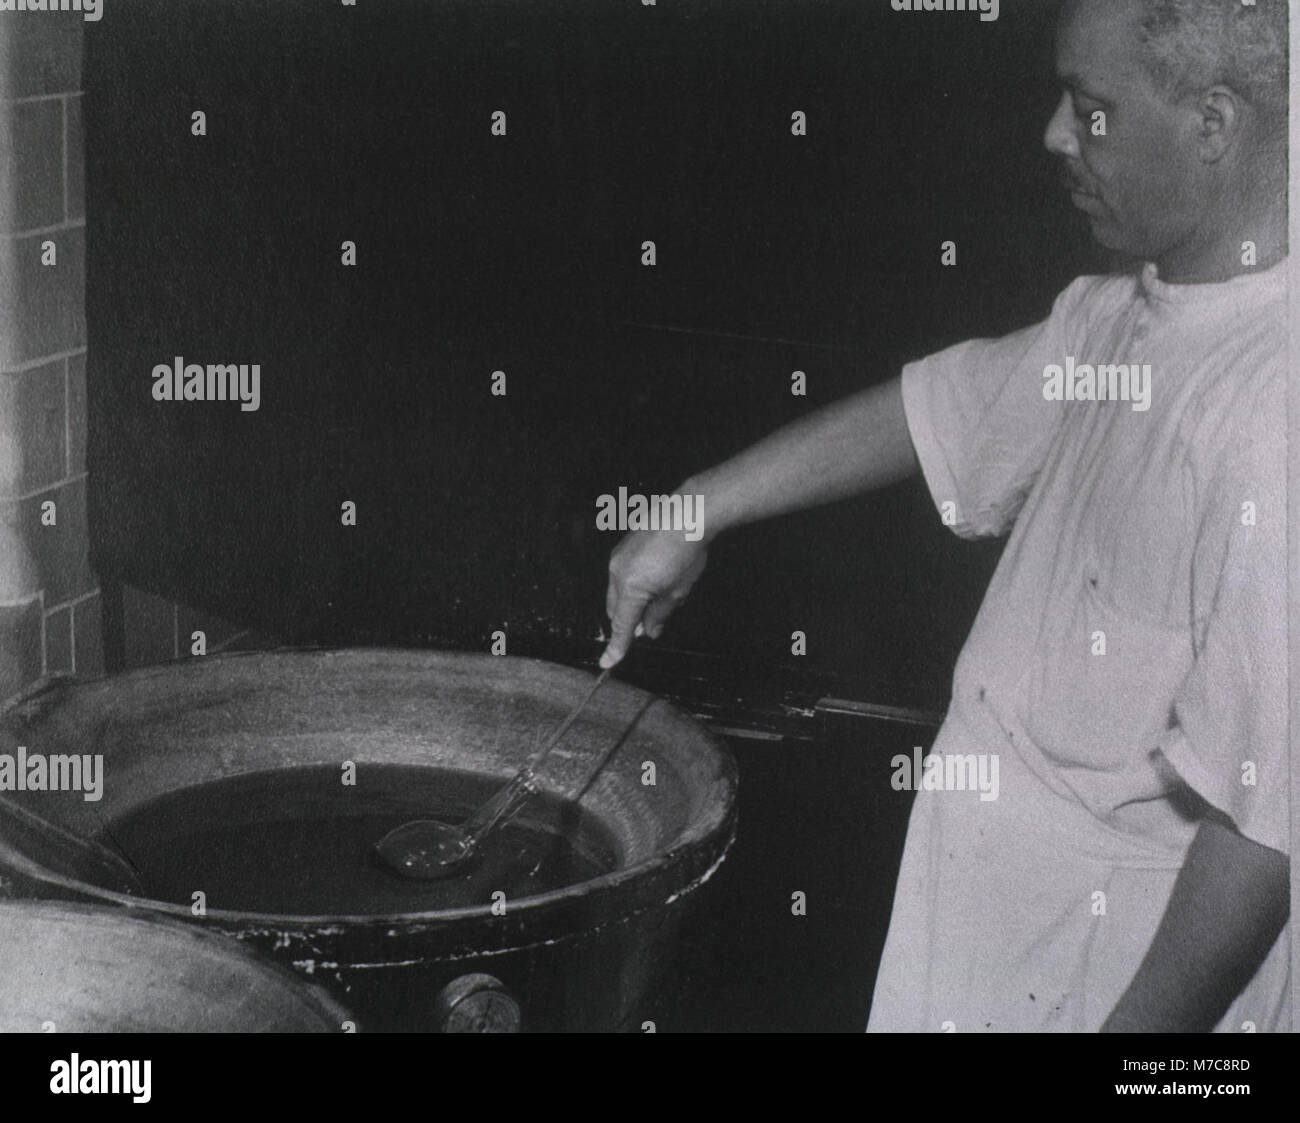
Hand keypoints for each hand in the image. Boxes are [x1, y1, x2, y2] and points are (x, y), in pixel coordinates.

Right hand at [600, 528, 707, 667]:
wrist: (688, 513)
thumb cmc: (686, 552)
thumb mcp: (678, 591)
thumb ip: (659, 614)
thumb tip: (649, 630)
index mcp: (630, 588)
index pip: (621, 625)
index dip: (616, 646)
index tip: (607, 663)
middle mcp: (617, 572)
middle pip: (615, 609)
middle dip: (628, 621)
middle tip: (648, 627)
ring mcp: (618, 557)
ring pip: (617, 591)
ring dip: (632, 602)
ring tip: (660, 596)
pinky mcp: (623, 546)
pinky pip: (621, 574)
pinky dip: (632, 584)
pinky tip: (655, 577)